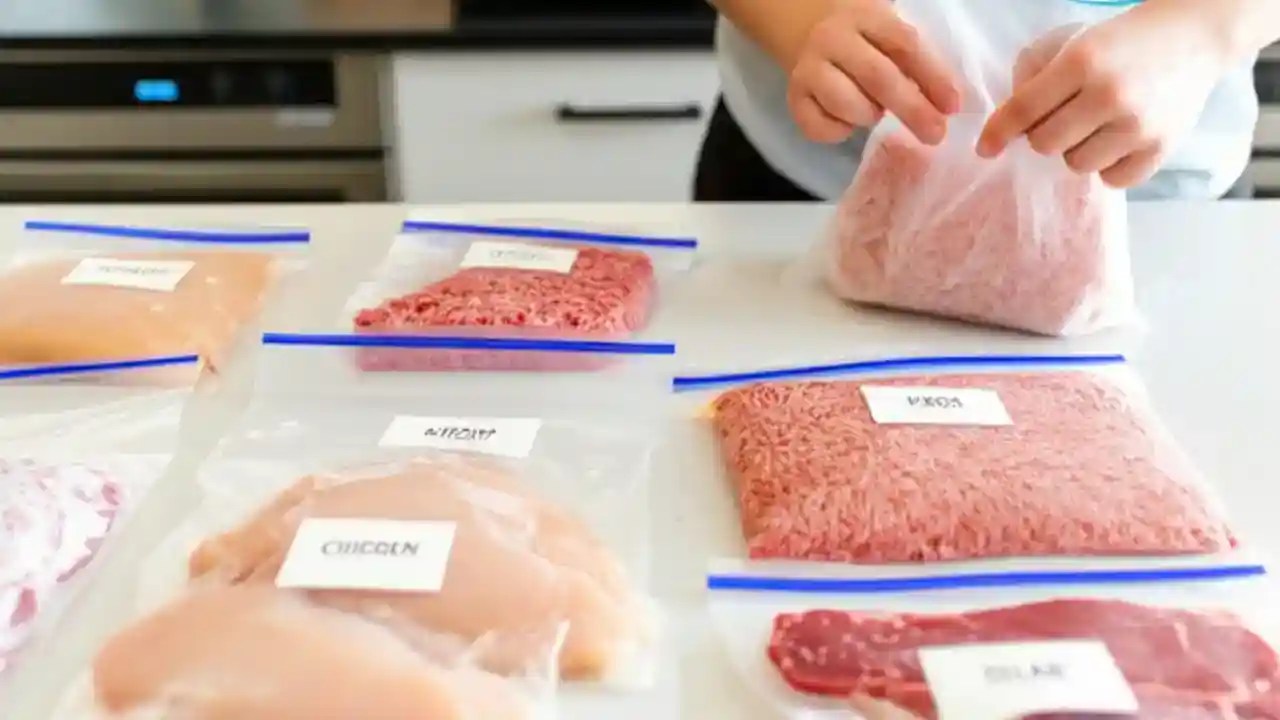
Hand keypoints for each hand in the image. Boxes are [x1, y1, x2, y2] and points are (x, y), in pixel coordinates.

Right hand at [787, 0, 960, 144]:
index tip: (952, 106)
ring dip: (869, 115)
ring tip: (876, 113)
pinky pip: (819, 127)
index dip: (932, 77)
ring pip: (845, 103)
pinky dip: (840, 132)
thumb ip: (914, 61)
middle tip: (935, 135)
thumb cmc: (863, 40)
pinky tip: (847, 122)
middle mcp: (832, 39)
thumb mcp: (888, 35)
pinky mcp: (793, 97)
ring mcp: (808, 69)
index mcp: (865, 16)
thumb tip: (945, 106)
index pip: (904, 45)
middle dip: (911, 109)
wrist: (807, 31)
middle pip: (877, 76)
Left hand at [977, 1, 1231, 188]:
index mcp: (1081, 62)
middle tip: (1063, 120)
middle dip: (1044, 136)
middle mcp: (1109, 95)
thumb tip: (1008, 127)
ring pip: (1076, 165)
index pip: (1024, 109)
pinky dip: (1108, 166)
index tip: (985, 148)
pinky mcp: (1160, 149)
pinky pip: (1111, 180)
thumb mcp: (1074, 44)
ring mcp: (1137, 126)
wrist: (1193, 37)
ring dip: (1077, 150)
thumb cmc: (1122, 43)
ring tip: (1096, 127)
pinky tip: (1118, 141)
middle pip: (1045, 144)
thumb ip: (1037, 80)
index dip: (998, 132)